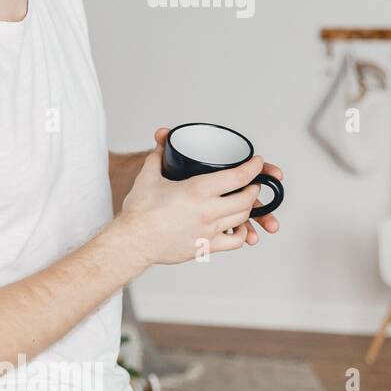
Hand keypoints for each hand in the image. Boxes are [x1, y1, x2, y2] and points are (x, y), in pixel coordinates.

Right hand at [150, 127, 281, 247]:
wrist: (133, 241)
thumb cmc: (139, 213)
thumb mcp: (147, 178)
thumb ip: (157, 158)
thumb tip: (160, 143)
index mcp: (198, 190)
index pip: (239, 176)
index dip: (254, 168)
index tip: (257, 162)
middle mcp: (208, 211)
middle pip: (247, 198)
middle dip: (253, 187)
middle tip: (251, 182)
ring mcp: (209, 230)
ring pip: (243, 217)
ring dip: (248, 207)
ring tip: (244, 201)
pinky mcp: (206, 246)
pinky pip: (235, 240)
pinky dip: (242, 232)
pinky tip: (237, 226)